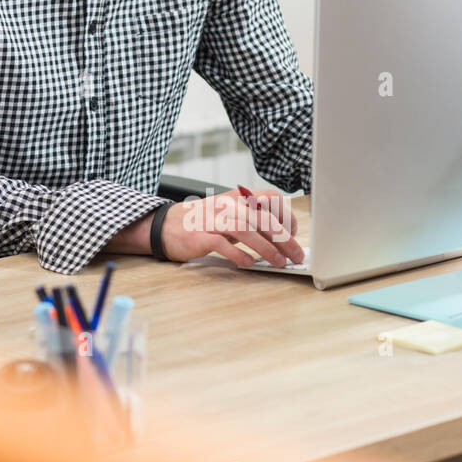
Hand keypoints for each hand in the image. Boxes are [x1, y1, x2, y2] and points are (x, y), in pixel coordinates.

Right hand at [161, 187, 304, 267]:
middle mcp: (227, 205)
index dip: (286, 215)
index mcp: (237, 197)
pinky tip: (250, 264)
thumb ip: (252, 218)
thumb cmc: (203, 222)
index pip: (270, 198)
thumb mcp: (230, 212)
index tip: (294, 234)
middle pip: (262, 218)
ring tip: (279, 262)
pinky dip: (238, 255)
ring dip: (266, 248)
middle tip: (296, 254)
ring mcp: (213, 220)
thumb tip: (281, 236)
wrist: (166, 225)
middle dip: (284, 238)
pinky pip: (222, 244)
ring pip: (245, 230)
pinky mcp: (199, 236)